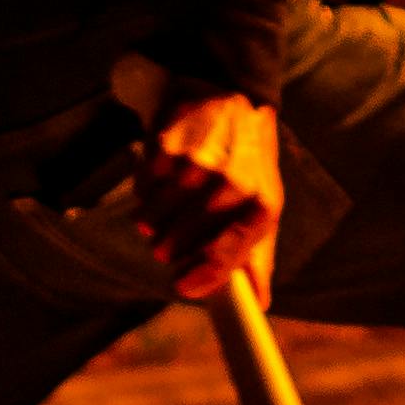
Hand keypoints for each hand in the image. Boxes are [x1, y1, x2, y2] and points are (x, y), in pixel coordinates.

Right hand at [132, 88, 283, 307]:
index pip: (226, 254)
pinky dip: (145, 193)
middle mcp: (233, 182)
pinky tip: (160, 181)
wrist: (235, 100)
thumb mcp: (263, 208)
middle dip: (169, 249)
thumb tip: (259, 304)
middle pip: (179, 242)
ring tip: (165, 211)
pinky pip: (142, 189)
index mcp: (262, 204)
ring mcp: (198, 161)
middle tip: (169, 244)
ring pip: (153, 219)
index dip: (202, 277)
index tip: (182, 285)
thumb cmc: (249, 169)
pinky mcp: (169, 142)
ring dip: (152, 224)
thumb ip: (257, 259)